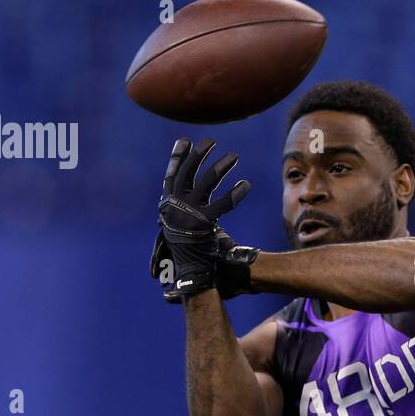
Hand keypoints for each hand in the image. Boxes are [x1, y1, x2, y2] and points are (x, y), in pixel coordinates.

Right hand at [154, 137, 250, 298]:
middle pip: (187, 173)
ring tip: (234, 156)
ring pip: (205, 183)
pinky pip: (223, 204)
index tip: (185, 141)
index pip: (172, 176)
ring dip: (220, 167)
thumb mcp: (181, 227)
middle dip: (199, 155)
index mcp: (168, 206)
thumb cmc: (189, 252)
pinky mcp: (203, 224)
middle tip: (210, 140)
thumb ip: (186, 210)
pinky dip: (235, 194)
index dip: (178, 157)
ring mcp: (188, 214)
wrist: (189, 274)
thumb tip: (192, 193)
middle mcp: (175, 207)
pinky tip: (246, 184)